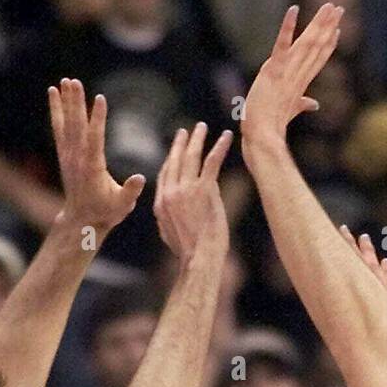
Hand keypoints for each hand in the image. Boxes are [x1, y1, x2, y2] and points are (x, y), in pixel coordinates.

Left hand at [48, 77, 145, 238]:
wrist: (81, 220)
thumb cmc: (106, 212)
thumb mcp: (122, 206)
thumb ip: (130, 191)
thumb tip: (140, 178)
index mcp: (93, 168)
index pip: (95, 139)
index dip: (98, 119)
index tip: (100, 99)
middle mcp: (78, 159)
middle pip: (77, 126)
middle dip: (76, 104)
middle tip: (75, 82)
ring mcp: (69, 155)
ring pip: (67, 124)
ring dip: (66, 101)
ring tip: (66, 80)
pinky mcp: (64, 153)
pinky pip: (58, 127)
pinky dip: (56, 110)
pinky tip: (54, 92)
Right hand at [154, 123, 231, 260]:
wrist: (199, 259)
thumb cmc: (189, 253)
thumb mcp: (169, 234)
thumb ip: (167, 217)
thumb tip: (169, 210)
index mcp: (160, 203)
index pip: (165, 174)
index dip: (171, 159)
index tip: (176, 150)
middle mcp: (170, 192)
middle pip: (175, 160)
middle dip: (181, 143)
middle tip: (186, 131)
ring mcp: (186, 190)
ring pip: (191, 157)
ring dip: (197, 139)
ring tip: (202, 127)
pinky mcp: (203, 190)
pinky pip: (212, 162)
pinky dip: (219, 147)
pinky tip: (226, 136)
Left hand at [241, 3, 342, 152]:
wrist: (262, 138)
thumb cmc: (270, 127)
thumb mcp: (288, 111)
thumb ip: (302, 104)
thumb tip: (315, 104)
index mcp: (299, 84)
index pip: (317, 60)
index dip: (328, 45)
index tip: (337, 30)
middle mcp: (296, 76)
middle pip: (316, 47)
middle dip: (328, 27)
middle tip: (339, 8)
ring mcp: (286, 73)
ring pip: (306, 43)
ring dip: (318, 23)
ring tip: (329, 7)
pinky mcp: (274, 70)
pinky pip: (281, 44)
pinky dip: (287, 27)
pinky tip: (294, 10)